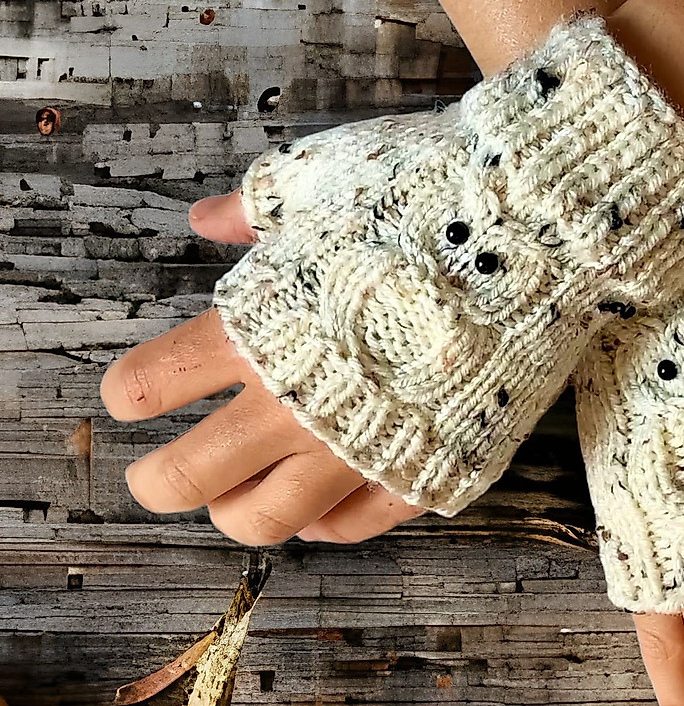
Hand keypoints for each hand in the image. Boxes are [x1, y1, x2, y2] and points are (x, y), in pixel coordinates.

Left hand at [101, 191, 422, 543]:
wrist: (533, 240)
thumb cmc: (424, 200)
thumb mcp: (323, 178)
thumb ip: (256, 207)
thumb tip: (207, 220)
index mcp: (254, 331)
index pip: (150, 386)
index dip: (128, 395)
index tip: (131, 396)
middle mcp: (294, 405)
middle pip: (188, 478)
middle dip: (158, 482)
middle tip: (158, 476)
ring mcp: (360, 450)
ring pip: (266, 521)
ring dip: (236, 513)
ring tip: (239, 496)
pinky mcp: (422, 474)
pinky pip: (355, 527)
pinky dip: (324, 522)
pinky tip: (318, 505)